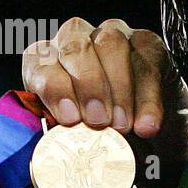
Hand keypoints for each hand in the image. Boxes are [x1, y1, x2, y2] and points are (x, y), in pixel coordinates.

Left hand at [22, 17, 187, 178]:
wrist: (137, 132)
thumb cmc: (91, 131)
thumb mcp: (67, 133)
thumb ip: (57, 133)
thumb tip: (50, 152)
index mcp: (44, 60)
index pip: (39, 61)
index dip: (54, 88)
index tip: (69, 117)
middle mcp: (73, 39)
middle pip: (75, 46)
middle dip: (88, 85)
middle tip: (98, 121)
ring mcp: (110, 35)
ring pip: (111, 43)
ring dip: (117, 87)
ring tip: (122, 125)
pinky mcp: (145, 43)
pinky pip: (147, 61)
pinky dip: (147, 97)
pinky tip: (147, 125)